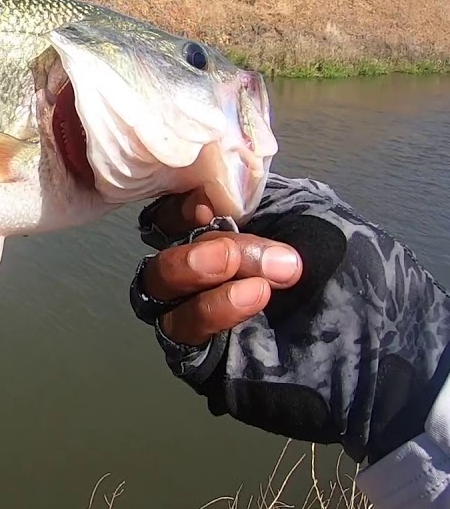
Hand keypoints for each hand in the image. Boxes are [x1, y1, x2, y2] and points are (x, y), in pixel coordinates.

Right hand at [129, 175, 449, 466]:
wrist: (393, 346)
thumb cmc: (361, 272)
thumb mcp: (312, 213)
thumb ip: (257, 196)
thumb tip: (207, 186)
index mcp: (225, 234)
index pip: (169, 214)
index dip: (178, 205)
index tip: (207, 204)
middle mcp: (204, 274)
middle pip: (157, 251)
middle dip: (195, 245)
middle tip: (239, 252)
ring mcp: (201, 317)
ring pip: (153, 290)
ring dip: (194, 272)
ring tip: (258, 282)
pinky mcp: (205, 360)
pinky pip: (180, 333)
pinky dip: (210, 310)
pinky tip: (254, 300)